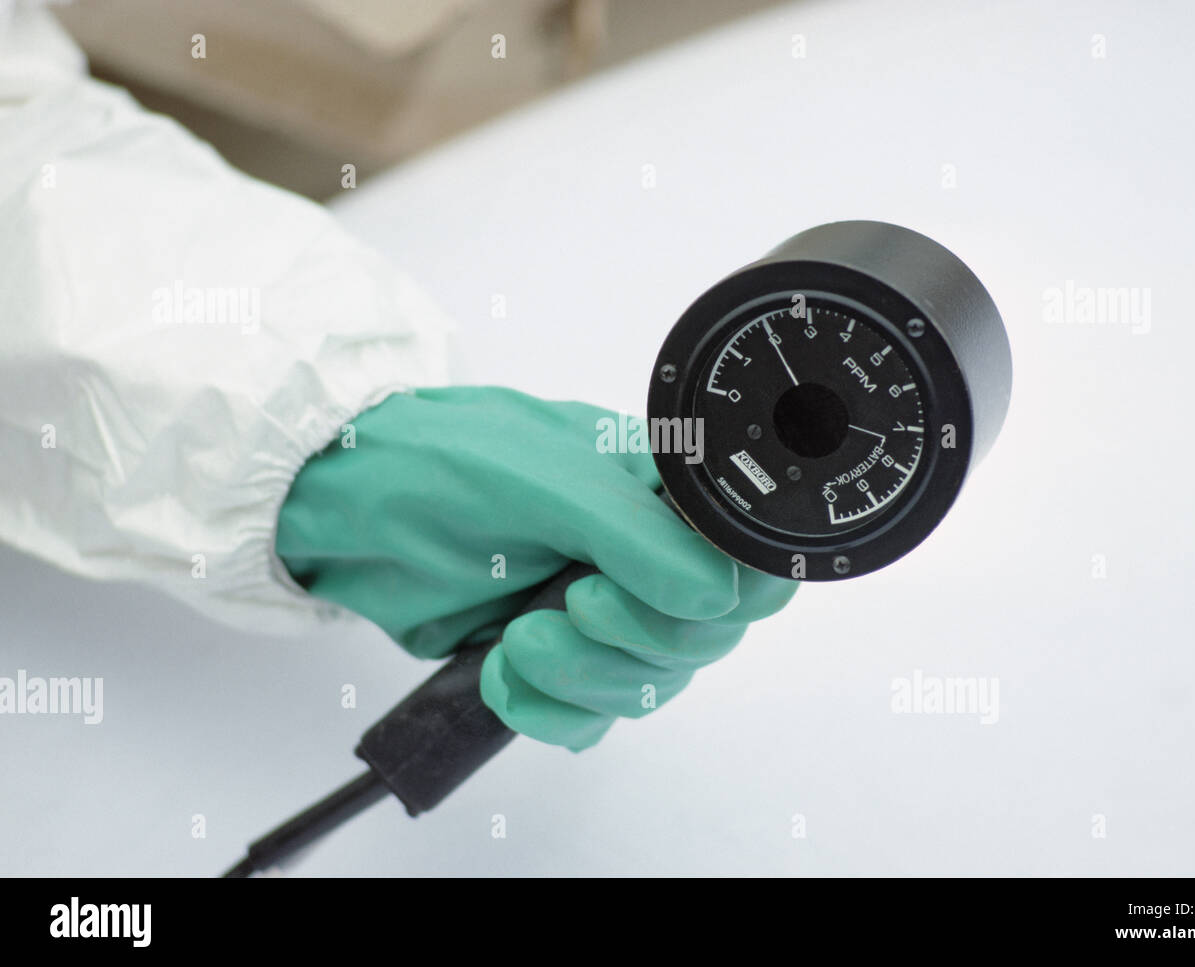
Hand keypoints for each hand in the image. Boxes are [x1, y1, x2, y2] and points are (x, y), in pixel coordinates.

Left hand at [277, 386, 797, 749]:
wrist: (343, 508)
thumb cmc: (435, 461)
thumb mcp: (541, 477)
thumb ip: (635, 533)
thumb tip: (715, 592)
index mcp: (662, 492)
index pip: (745, 565)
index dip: (711, 599)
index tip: (628, 589)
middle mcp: (646, 552)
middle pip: (703, 639)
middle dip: (633, 640)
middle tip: (568, 605)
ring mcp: (606, 610)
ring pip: (651, 686)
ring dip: (585, 678)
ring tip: (519, 638)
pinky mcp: (561, 659)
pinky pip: (595, 719)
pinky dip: (550, 712)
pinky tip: (502, 673)